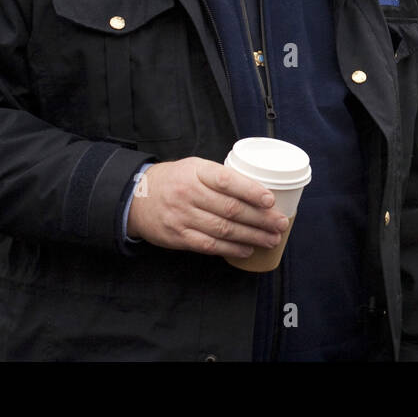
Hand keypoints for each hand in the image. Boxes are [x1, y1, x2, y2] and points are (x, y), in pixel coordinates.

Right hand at [127, 157, 288, 258]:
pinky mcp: (178, 237)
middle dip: (260, 218)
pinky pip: (209, 245)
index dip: (251, 191)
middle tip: (280, 223)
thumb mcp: (195, 167)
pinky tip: (247, 249)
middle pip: (230, 208)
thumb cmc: (174, 180)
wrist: (136, 198)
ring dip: (251, 236)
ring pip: (223, 229)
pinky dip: (231, 248)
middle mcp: (189, 193)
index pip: (227, 180)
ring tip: (271, 239)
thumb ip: (221, 177)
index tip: (270, 200)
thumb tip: (258, 192)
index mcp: (197, 172)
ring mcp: (183, 217)